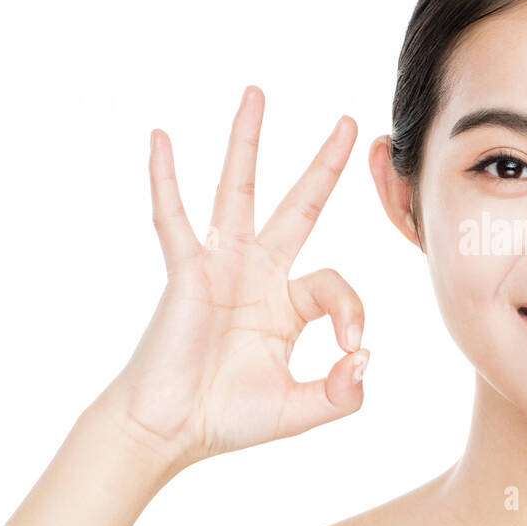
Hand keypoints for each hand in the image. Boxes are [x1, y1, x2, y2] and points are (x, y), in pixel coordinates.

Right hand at [93, 86, 367, 471]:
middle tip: (347, 122)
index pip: (336, 282)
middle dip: (322, 164)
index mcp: (286, 302)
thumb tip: (367, 356)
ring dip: (248, 142)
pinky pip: (172, 217)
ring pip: (238, 190)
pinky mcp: (183, 271)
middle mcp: (256, 273)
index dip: (352, 310)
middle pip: (298, 205)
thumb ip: (344, 392)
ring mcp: (219, 266)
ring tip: (257, 94)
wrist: (169, 431)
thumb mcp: (302, 409)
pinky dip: (165, 178)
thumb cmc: (228, 418)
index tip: (350, 347)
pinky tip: (159, 137)